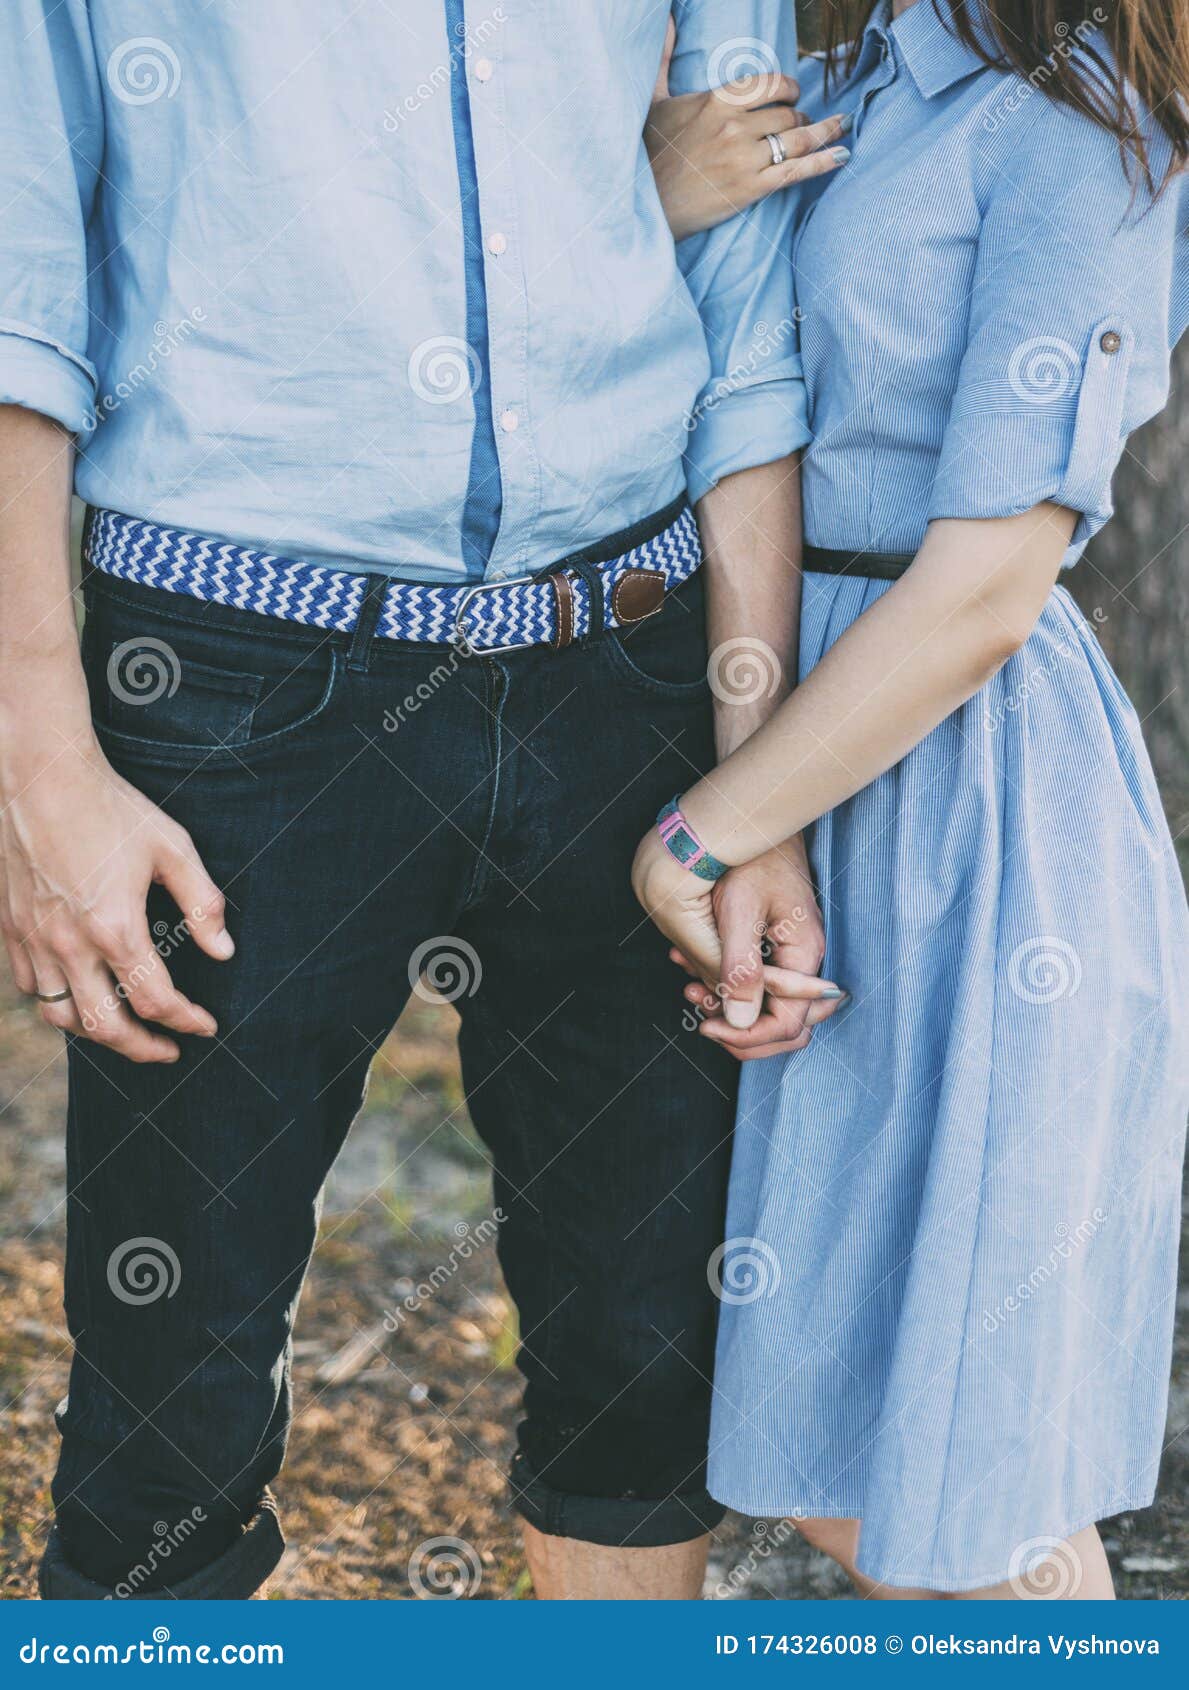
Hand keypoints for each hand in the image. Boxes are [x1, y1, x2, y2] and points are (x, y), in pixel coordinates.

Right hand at [0, 720, 232, 1062]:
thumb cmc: (109, 807)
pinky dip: (57, 1004)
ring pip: (61, 1015)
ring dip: (97, 1031)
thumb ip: (203, 903)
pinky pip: (31, 987)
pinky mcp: (8, 928)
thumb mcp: (172, 848)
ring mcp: (32, 940)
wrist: (38, 774)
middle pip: (106, 1028)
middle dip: (143, 1048)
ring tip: (125, 1030)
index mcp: (114, 928)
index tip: (206, 1027)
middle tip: (168, 1051)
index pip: (157, 1002)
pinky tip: (79, 995)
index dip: (187, 1023)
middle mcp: (68, 944)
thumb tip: (224, 951)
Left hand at [632, 829, 842, 1057]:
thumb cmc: (748, 856)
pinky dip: (724, 983)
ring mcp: (792, 955)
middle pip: (786, 1025)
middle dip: (741, 1030)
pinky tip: (690, 966)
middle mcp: (805, 961)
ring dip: (727, 1006)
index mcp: (804, 954)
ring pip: (769, 1008)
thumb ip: (739, 968)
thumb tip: (737, 1022)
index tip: (707, 1027)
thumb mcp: (738, 911)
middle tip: (700, 1017)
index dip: (747, 1036)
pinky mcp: (775, 946)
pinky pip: (757, 982)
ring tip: (688, 987)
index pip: (787, 1024)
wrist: (751, 819)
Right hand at [647, 28, 848, 240]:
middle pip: (788, 115)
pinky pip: (798, 170)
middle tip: (803, 126)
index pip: (770, 84)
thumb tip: (666, 20)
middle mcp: (733, 126)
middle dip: (801, 119)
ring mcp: (744, 158)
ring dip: (821, 133)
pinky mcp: (750, 189)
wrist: (643, 206)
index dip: (788, 89)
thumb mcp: (653, 102)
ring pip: (799, 139)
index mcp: (716, 101)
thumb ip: (663, 60)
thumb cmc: (648, 156)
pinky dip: (825, 161)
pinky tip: (844, 153)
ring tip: (836, 130)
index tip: (791, 97)